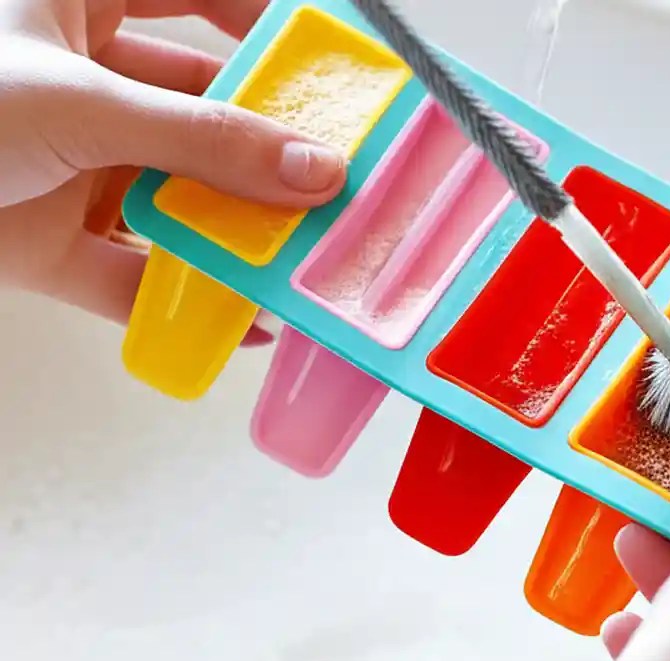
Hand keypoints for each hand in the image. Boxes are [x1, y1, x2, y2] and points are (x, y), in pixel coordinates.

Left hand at [0, 0, 346, 331]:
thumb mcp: (77, 106)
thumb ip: (200, 139)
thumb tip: (310, 168)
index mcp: (70, 10)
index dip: (252, 16)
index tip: (317, 56)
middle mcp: (75, 86)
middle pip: (196, 115)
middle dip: (262, 155)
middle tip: (328, 182)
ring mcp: (60, 167)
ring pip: (170, 198)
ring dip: (229, 234)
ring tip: (296, 258)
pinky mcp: (40, 242)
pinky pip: (125, 273)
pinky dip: (176, 300)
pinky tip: (235, 320)